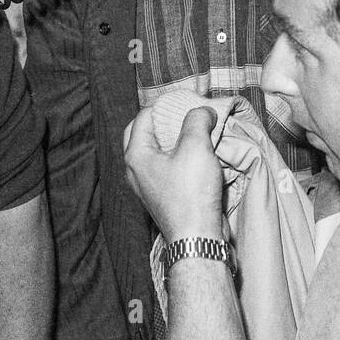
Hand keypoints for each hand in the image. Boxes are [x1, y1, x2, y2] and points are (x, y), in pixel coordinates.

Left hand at [124, 105, 224, 243]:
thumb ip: (198, 120)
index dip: (165, 104)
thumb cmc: (191, 193)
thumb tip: (203, 111)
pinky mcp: (162, 197)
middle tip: (187, 116)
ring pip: (158, 152)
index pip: (143, 116)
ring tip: (198, 134)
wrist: (197, 238)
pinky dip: (181, 158)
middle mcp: (136, 170)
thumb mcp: (196, 146)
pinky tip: (200, 157)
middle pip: (146, 134)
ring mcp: (148, 186)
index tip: (187, 102)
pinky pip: (168, 168)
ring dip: (176, 140)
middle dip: (166, 122)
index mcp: (136, 155)